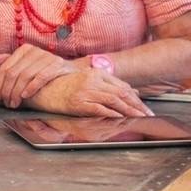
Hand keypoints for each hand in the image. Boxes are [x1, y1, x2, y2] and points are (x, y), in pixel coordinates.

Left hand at [0, 46, 72, 107]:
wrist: (70, 72)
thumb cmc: (44, 71)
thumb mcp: (25, 66)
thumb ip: (9, 63)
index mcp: (24, 50)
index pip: (6, 68)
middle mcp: (35, 50)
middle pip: (14, 73)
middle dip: (7, 90)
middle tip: (6, 103)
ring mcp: (47, 57)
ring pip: (25, 76)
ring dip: (17, 92)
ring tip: (14, 104)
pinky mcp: (57, 65)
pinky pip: (41, 77)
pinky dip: (31, 87)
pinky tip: (25, 96)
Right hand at [28, 67, 154, 117]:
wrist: (43, 88)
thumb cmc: (64, 86)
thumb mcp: (87, 81)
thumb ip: (107, 85)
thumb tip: (129, 92)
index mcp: (96, 73)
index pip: (121, 86)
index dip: (135, 97)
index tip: (144, 107)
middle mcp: (93, 79)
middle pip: (121, 93)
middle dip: (136, 104)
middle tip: (147, 114)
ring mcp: (86, 90)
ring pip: (113, 100)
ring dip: (128, 110)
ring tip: (138, 117)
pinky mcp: (78, 101)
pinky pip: (99, 107)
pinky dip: (111, 113)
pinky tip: (120, 117)